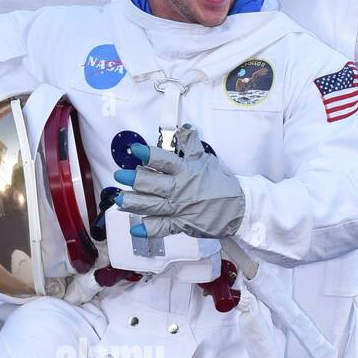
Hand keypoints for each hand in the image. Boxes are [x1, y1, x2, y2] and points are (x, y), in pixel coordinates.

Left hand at [112, 124, 245, 239]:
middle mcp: (180, 190)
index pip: (165, 161)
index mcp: (186, 172)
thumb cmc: (220, 183)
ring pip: (153, 205)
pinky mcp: (182, 225)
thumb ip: (191, 145)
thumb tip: (185, 127)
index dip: (149, 155)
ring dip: (134, 203)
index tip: (135, 150)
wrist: (238, 208)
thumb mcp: (205, 160)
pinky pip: (163, 228)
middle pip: (153, 184)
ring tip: (119, 200)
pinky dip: (150, 229)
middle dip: (134, 180)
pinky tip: (136, 229)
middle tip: (119, 176)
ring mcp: (180, 209)